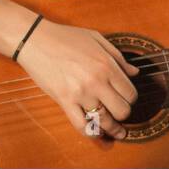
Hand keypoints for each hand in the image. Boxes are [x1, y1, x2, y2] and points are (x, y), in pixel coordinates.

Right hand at [14, 19, 139, 138]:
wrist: (33, 38)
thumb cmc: (63, 36)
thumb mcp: (95, 38)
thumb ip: (117, 56)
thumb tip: (134, 72)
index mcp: (106, 65)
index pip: (131, 93)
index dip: (130, 99)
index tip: (124, 99)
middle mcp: (96, 80)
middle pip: (123, 110)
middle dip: (123, 114)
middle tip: (118, 112)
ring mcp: (80, 92)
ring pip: (105, 121)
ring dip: (112, 129)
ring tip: (116, 131)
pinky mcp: (64, 100)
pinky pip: (81, 125)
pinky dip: (91, 132)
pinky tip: (95, 131)